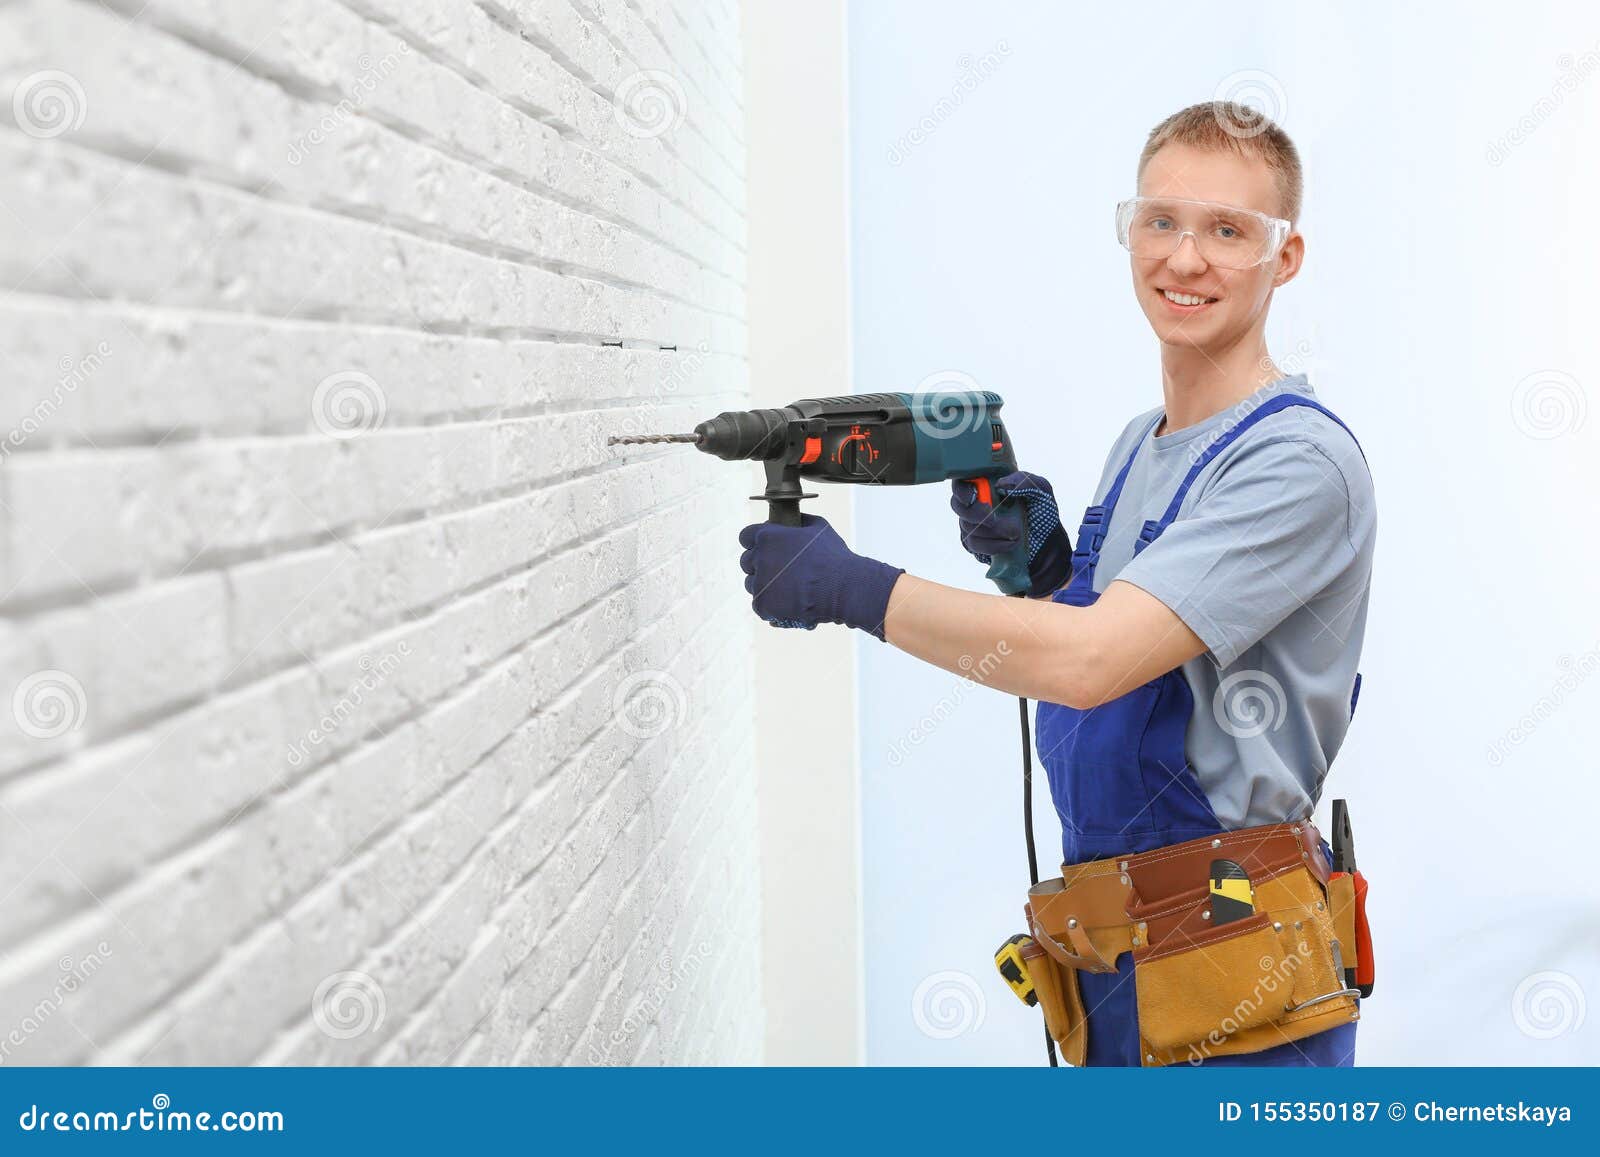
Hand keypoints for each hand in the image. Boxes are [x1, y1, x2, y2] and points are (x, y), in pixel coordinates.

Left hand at [738, 515, 904, 639]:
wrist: (843, 588)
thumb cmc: (833, 556)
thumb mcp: (819, 527)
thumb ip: (800, 520)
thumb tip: (794, 518)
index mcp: (767, 536)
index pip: (745, 537)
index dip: (755, 543)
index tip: (765, 550)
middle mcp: (759, 558)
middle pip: (746, 561)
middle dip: (759, 565)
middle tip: (778, 572)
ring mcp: (759, 583)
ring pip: (751, 584)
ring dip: (764, 586)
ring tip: (786, 590)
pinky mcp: (763, 604)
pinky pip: (759, 605)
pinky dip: (770, 607)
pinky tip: (786, 604)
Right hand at [950, 471, 1071, 597]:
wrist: (1046, 546)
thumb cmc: (1042, 513)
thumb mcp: (1041, 490)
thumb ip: (1024, 480)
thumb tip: (1000, 484)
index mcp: (989, 485)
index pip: (963, 481)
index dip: (961, 488)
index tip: (973, 495)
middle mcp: (977, 503)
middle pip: (957, 505)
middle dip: (974, 513)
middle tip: (993, 518)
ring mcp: (974, 524)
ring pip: (967, 526)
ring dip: (992, 531)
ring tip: (1015, 532)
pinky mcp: (976, 543)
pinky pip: (974, 544)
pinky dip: (993, 545)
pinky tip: (1009, 544)